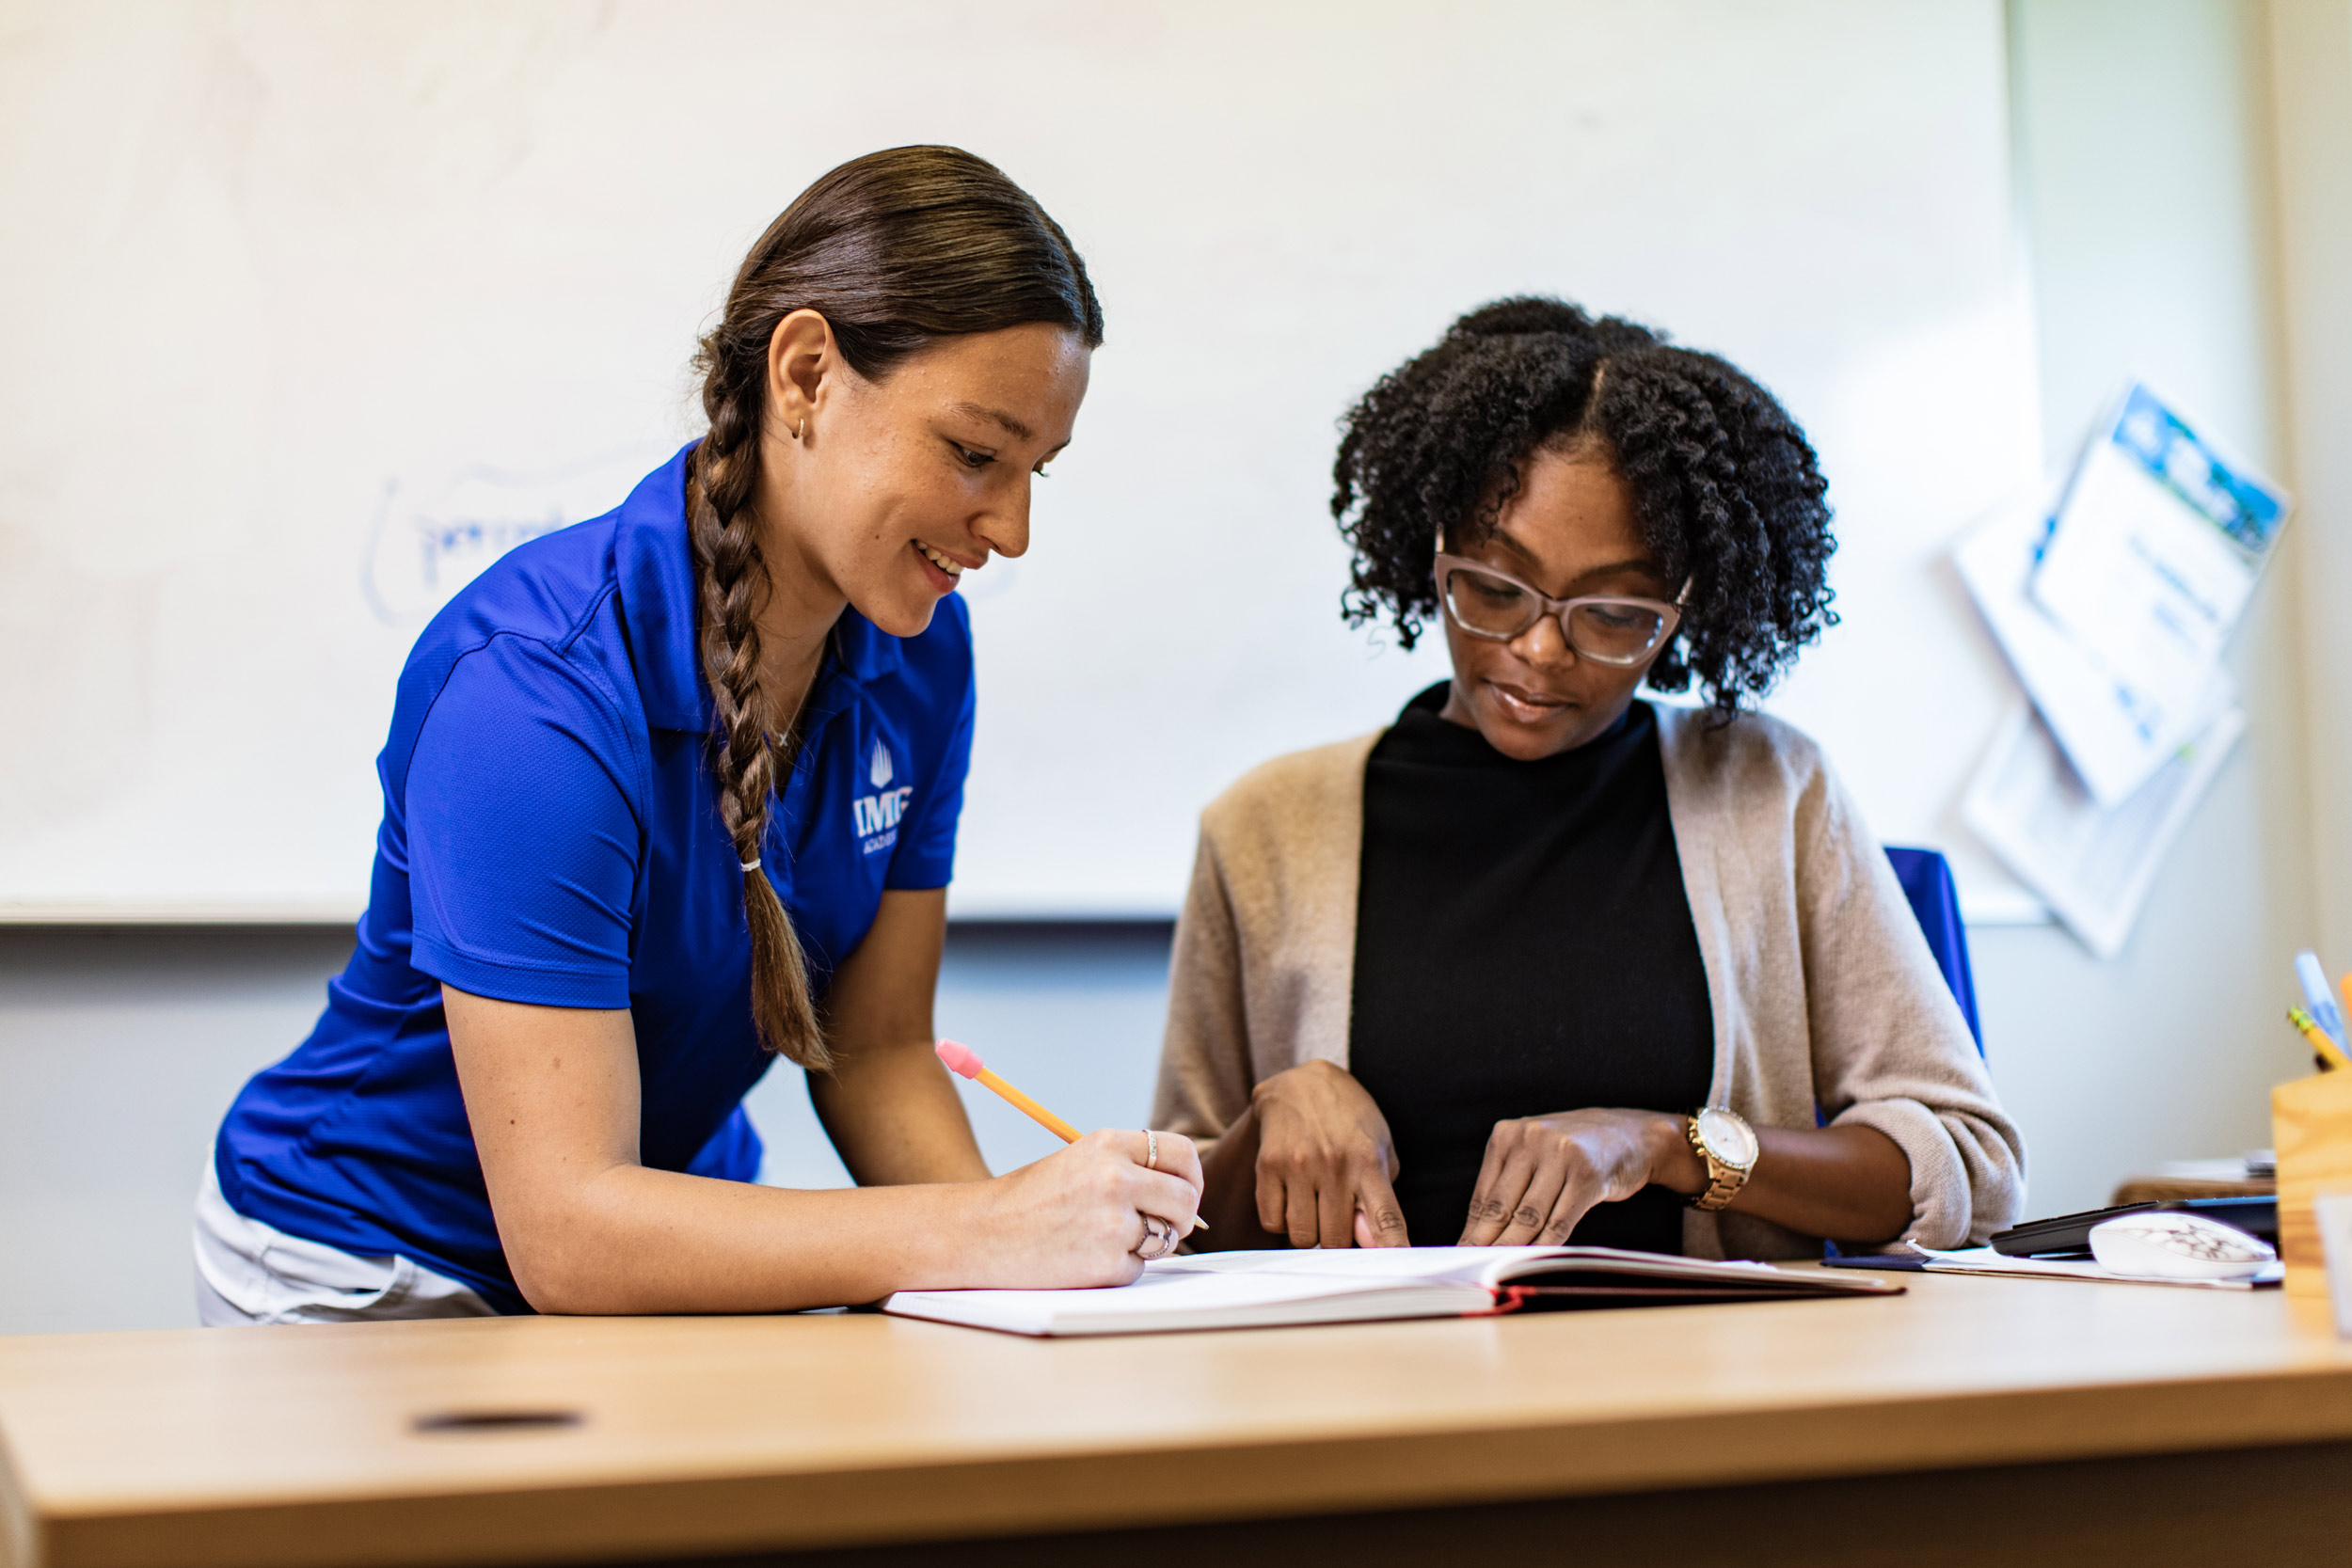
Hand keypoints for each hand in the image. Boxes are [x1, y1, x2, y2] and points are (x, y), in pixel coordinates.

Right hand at [970, 1129, 1202, 1287]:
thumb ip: (1129, 1168)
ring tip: (1100, 1239)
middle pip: (1184, 1200)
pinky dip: (1117, 1269)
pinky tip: (1082, 1258)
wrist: (978, 1234)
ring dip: (1145, 1245)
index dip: (1191, 1177)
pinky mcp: (1105, 1263)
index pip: (1181, 1153)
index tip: (1185, 1192)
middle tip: (1162, 1227)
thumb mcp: (1079, 1161)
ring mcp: (1111, 1222)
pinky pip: (1137, 1269)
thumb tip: (1185, 1195)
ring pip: (1164, 1238)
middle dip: (1179, 1219)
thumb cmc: (1028, 1200)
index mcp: (1108, 1145)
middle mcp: (1114, 1178)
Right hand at [1250, 1060, 1408, 1247]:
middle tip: (1337, 1215)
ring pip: (1303, 1237)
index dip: (1392, 1247)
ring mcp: (1298, 1165)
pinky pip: (1273, 1223)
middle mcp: (1333, 1165)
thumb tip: (1371, 1245)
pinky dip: (1283, 1221)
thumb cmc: (1348, 1122)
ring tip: (1314, 1205)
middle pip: (1337, 1241)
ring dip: (1310, 1232)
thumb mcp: (1378, 1150)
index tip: (1397, 1266)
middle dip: (1338, 1239)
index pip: (1385, 1217)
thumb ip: (1380, 1199)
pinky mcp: (1268, 1166)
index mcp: (1368, 1162)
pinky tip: (1292, 1198)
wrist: (1301, 1083)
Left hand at [1457, 1108, 1699, 1245]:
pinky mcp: (1588, 1175)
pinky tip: (1534, 1262)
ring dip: (1513, 1248)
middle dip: (1485, 1243)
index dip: (1472, 1230)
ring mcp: (1560, 1155)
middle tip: (1471, 1269)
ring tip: (1499, 1271)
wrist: (1630, 1135)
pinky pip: (1561, 1220)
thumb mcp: (1534, 1154)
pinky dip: (1546, 1245)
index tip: (1460, 1254)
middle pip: (1502, 1205)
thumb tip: (1479, 1232)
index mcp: (1507, 1135)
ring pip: (1529, 1216)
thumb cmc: (1574, 1151)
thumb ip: (1509, 1184)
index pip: (1483, 1194)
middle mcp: (1531, 1140)